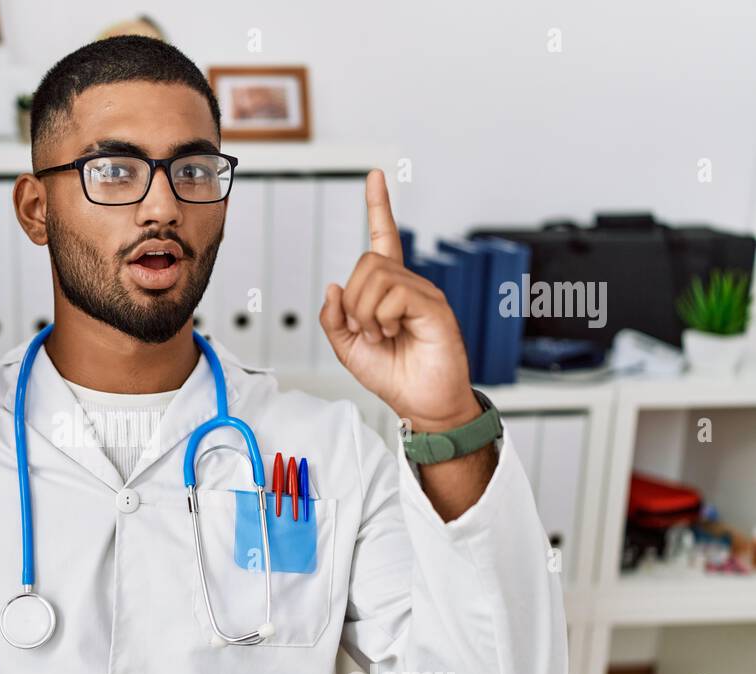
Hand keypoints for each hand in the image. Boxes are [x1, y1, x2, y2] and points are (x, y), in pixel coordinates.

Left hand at [318, 170, 478, 431]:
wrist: (421, 403)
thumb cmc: (392, 375)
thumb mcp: (347, 348)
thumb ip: (333, 318)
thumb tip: (333, 286)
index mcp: (387, 290)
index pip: (383, 238)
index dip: (378, 207)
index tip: (374, 177)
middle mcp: (407, 285)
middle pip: (366, 263)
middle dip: (353, 301)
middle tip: (366, 330)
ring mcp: (423, 294)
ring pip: (376, 276)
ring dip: (366, 313)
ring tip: (382, 335)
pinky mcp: (433, 307)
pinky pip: (395, 295)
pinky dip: (383, 319)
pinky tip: (394, 334)